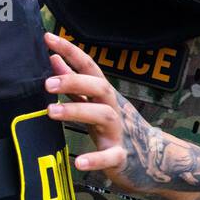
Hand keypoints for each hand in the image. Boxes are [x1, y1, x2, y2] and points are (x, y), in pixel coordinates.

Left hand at [43, 31, 183, 195]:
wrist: (152, 160)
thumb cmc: (116, 127)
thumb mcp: (94, 101)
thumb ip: (74, 82)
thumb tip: (54, 57)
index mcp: (104, 94)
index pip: (88, 66)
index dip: (70, 50)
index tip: (48, 37)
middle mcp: (113, 108)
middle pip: (99, 87)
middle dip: (74, 81)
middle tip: (46, 83)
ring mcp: (119, 132)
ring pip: (103, 116)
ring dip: (76, 111)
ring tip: (50, 111)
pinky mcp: (121, 157)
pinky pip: (110, 157)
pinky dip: (95, 159)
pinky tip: (79, 162)